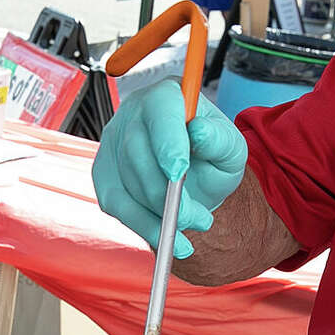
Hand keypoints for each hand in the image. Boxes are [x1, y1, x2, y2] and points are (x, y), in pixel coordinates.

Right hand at [92, 81, 246, 259]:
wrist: (197, 174)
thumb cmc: (213, 155)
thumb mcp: (230, 147)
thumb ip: (220, 140)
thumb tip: (199, 132)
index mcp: (167, 95)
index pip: (160, 111)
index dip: (166, 141)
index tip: (178, 171)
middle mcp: (133, 113)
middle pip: (138, 153)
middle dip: (167, 193)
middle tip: (199, 219)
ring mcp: (113, 142)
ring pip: (126, 182)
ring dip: (158, 214)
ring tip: (191, 228)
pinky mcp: (103, 172)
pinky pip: (115, 203)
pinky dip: (141, 225)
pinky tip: (165, 238)